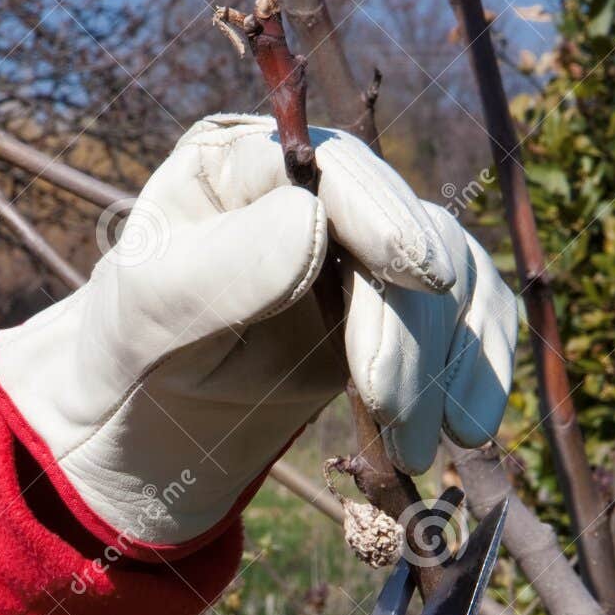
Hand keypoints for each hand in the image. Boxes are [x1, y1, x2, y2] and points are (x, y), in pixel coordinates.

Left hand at [0, 114, 518, 545]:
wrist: (148, 427)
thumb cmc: (133, 357)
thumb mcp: (150, 314)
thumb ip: (219, 269)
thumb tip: (315, 220)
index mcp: (244, 162)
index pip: (334, 171)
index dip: (386, 216)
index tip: (421, 277)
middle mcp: (317, 189)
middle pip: (401, 235)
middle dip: (408, 331)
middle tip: (396, 420)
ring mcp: (366, 246)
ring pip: (449, 281)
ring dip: (446, 367)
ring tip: (420, 451)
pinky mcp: (399, 305)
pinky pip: (469, 318)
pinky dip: (480, 369)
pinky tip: (473, 428)